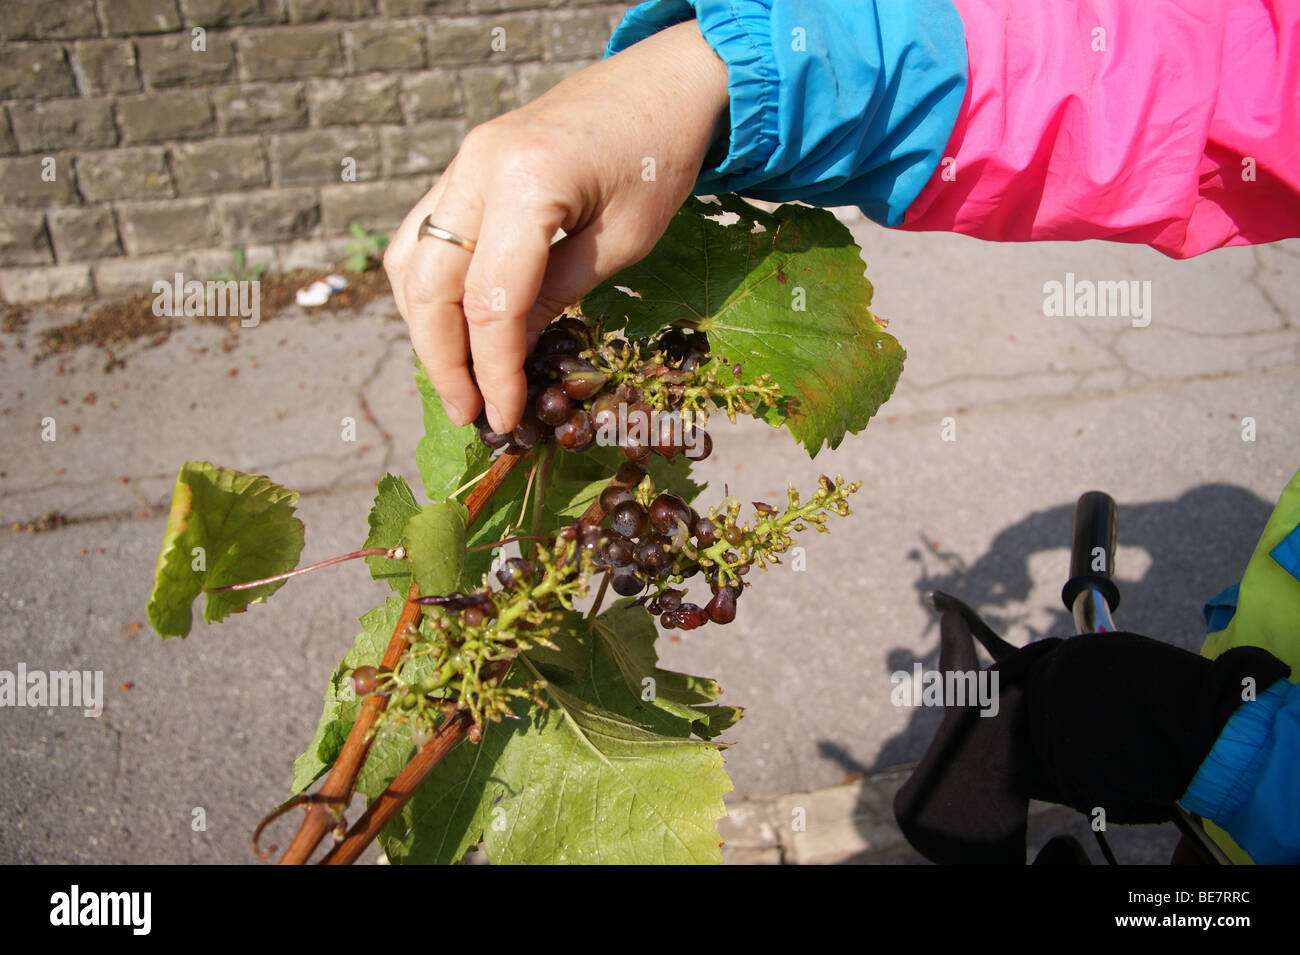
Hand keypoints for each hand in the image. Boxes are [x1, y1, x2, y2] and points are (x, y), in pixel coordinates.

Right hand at [384, 19, 728, 433]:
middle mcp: (476, 168)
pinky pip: (423, 237)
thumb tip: (507, 355)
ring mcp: (462, 163)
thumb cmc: (658, 161)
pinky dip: (431, 290)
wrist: (659, 85)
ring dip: (426, 328)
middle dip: (442, 360)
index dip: (493, 371)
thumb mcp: (624, 242)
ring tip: (460, 379)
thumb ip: (559, 295)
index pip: (490, 302)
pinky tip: (456, 327)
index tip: (503, 417)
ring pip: (410, 262)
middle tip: (470, 413)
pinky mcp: (463, 168)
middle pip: (428, 285)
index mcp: (525, 182)